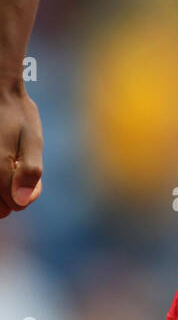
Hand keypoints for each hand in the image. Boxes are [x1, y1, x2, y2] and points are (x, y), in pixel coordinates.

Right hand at [0, 82, 43, 217]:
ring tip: (6, 163)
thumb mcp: (33, 139)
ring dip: (0, 188)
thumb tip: (22, 202)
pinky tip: (1, 160)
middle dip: (11, 194)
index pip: (16, 204)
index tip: (28, 169)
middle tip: (16, 166)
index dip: (28, 192)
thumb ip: (30, 170)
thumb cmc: (17, 115)